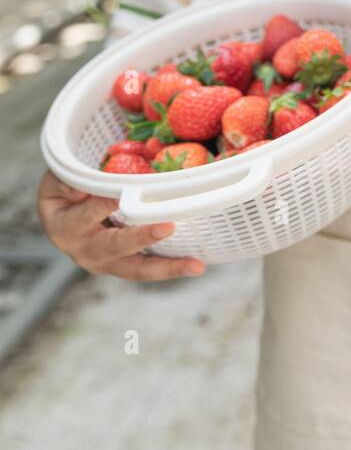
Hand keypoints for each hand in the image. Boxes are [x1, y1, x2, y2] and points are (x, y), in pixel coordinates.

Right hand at [37, 169, 205, 280]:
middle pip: (116, 247)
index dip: (105, 206)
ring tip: (196, 265)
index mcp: (67, 227)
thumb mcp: (56, 182)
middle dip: (142, 238)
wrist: (61, 224)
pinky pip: (147, 269)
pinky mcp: (123, 267)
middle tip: (168, 227)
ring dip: (167, 267)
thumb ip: (67, 181)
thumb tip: (82, 188)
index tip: (124, 196)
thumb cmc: (62, 196)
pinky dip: (170, 267)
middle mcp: (86, 250)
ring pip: (137, 269)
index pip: (87, 214)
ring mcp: (106, 263)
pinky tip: (195, 264)